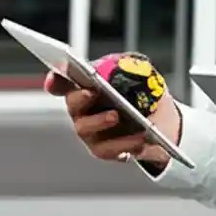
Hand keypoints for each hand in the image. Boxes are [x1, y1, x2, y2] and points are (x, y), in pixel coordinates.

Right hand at [43, 69, 181, 170]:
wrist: (161, 122)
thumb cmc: (143, 95)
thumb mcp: (138, 74)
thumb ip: (126, 66)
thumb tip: (120, 66)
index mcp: (88, 86)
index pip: (63, 81)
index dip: (55, 79)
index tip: (54, 75)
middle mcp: (83, 110)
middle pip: (72, 103)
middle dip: (79, 98)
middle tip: (92, 92)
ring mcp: (90, 131)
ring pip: (85, 128)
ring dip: (99, 121)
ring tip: (117, 116)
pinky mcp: (104, 149)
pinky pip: (108, 149)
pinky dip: (124, 143)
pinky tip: (139, 137)